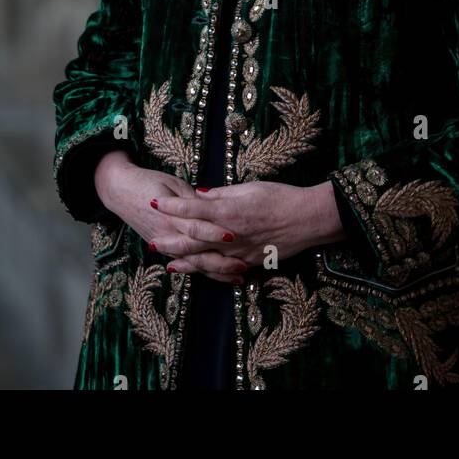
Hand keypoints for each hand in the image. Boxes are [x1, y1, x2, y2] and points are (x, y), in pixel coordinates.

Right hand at [94, 152, 248, 284]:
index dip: (214, 232)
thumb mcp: (173, 184)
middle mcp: (167, 235)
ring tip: (238, 278)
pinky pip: (187, 264)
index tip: (233, 236)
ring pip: (194, 264)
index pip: (196, 227)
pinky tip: (221, 277)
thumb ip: (192, 199)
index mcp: (170, 216)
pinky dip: (204, 271)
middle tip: (243, 266)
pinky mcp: (165, 250)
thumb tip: (214, 207)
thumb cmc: (149, 182)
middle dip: (221, 261)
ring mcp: (165, 246)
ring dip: (216, 272)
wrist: (120, 190)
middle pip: (197, 253)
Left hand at [149, 179, 347, 276]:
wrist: (307, 219)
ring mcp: (239, 252)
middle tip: (150, 242)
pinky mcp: (249, 262)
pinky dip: (208, 269)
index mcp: (229, 211)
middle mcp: (230, 235)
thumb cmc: (280, 197)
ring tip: (167, 262)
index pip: (192, 208)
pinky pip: (223, 268)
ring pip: (205, 260)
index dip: (172, 206)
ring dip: (184, 260)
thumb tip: (201, 196)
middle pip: (192, 240)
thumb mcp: (249, 187)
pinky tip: (198, 271)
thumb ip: (223, 194)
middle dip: (169, 240)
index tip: (155, 202)